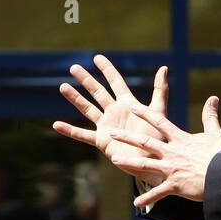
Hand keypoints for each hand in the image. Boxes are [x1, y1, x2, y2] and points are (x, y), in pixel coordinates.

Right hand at [53, 56, 168, 161]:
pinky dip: (69, 130)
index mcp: (128, 103)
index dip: (107, 69)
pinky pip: (82, 134)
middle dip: (86, 79)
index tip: (97, 57)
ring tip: (63, 86)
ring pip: (87, 108)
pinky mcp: (101, 140)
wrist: (152, 161)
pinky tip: (56, 125)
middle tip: (74, 67)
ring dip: (75, 98)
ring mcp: (106, 125)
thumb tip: (164, 67)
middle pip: (97, 92)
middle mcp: (114, 112)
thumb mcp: (158, 111)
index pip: (115, 82)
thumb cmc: (157, 138)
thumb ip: (159, 90)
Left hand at [109, 96, 220, 204]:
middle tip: (111, 133)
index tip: (132, 106)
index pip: (160, 123)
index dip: (145, 114)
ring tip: (114, 159)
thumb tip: (213, 98)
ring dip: (128, 162)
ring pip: (145, 165)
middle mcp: (172, 152)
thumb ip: (210, 116)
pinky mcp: (175, 185)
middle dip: (127, 137)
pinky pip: (158, 193)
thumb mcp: (215, 133)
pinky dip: (148, 198)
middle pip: (145, 142)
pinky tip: (136, 202)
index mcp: (180, 140)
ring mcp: (172, 169)